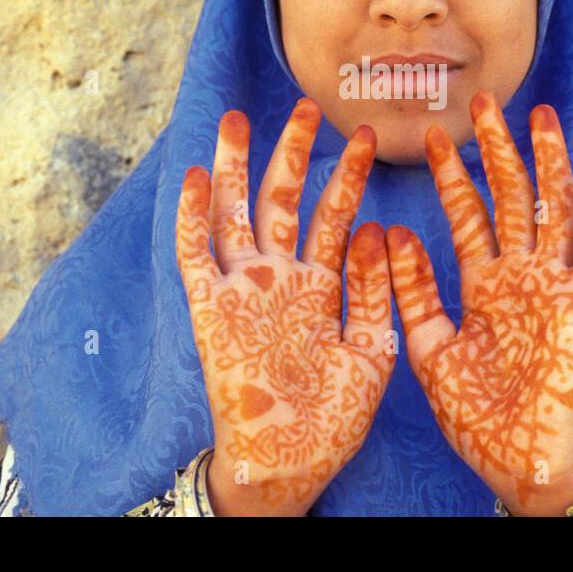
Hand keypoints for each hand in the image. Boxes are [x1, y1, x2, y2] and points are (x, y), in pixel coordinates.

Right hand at [176, 98, 395, 515]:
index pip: (333, 216)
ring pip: (235, 216)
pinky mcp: (211, 311)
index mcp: (319, 285)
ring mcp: (243, 291)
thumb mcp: (373, 347)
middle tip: (307, 106)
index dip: (347, 175)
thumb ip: (373, 289)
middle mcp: (279, 278)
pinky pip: (196, 257)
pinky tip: (200, 178)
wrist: (290, 464)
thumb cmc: (334, 416)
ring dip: (236, 168)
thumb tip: (378, 228)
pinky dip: (195, 218)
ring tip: (239, 119)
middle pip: (281, 200)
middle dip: (292, 153)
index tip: (367, 135)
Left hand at [386, 91, 572, 515]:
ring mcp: (555, 286)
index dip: (454, 177)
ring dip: (548, 163)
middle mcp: (520, 276)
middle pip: (511, 198)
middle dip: (499, 150)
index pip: (468, 216)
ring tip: (539, 116)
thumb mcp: (430, 349)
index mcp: (483, 285)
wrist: (521, 462)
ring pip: (555, 210)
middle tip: (486, 101)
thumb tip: (393, 231)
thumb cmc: (476, 416)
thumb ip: (414, 293)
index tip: (437, 137)